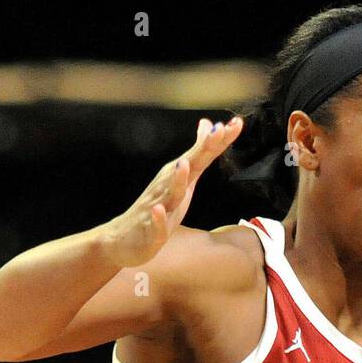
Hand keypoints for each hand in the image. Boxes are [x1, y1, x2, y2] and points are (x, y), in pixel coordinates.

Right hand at [99, 116, 242, 267]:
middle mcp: (168, 186)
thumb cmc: (158, 208)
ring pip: (170, 193)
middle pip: (189, 166)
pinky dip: (157, 217)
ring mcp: (158, 207)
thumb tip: (210, 126)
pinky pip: (155, 224)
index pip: (203, 154)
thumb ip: (200, 156)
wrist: (124, 239)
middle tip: (218, 130)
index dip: (220, 141)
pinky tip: (159, 210)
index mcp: (179, 176)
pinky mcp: (151, 230)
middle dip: (203, 149)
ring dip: (177, 179)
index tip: (237, 123)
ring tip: (183, 164)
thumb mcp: (185, 181)